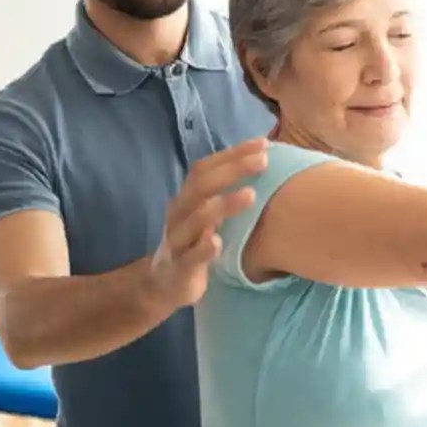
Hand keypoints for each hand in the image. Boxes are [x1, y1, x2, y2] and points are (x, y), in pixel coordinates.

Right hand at [146, 137, 268, 309]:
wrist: (163, 283)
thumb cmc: (194, 242)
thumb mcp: (206, 214)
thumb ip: (223, 192)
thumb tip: (258, 162)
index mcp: (187, 198)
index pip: (205, 167)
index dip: (232, 153)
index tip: (263, 143)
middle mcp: (180, 214)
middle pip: (202, 186)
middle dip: (232, 170)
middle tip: (263, 161)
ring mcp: (178, 240)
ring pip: (196, 219)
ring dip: (223, 205)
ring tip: (251, 195)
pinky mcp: (180, 268)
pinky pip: (190, 257)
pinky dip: (203, 249)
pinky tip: (218, 242)